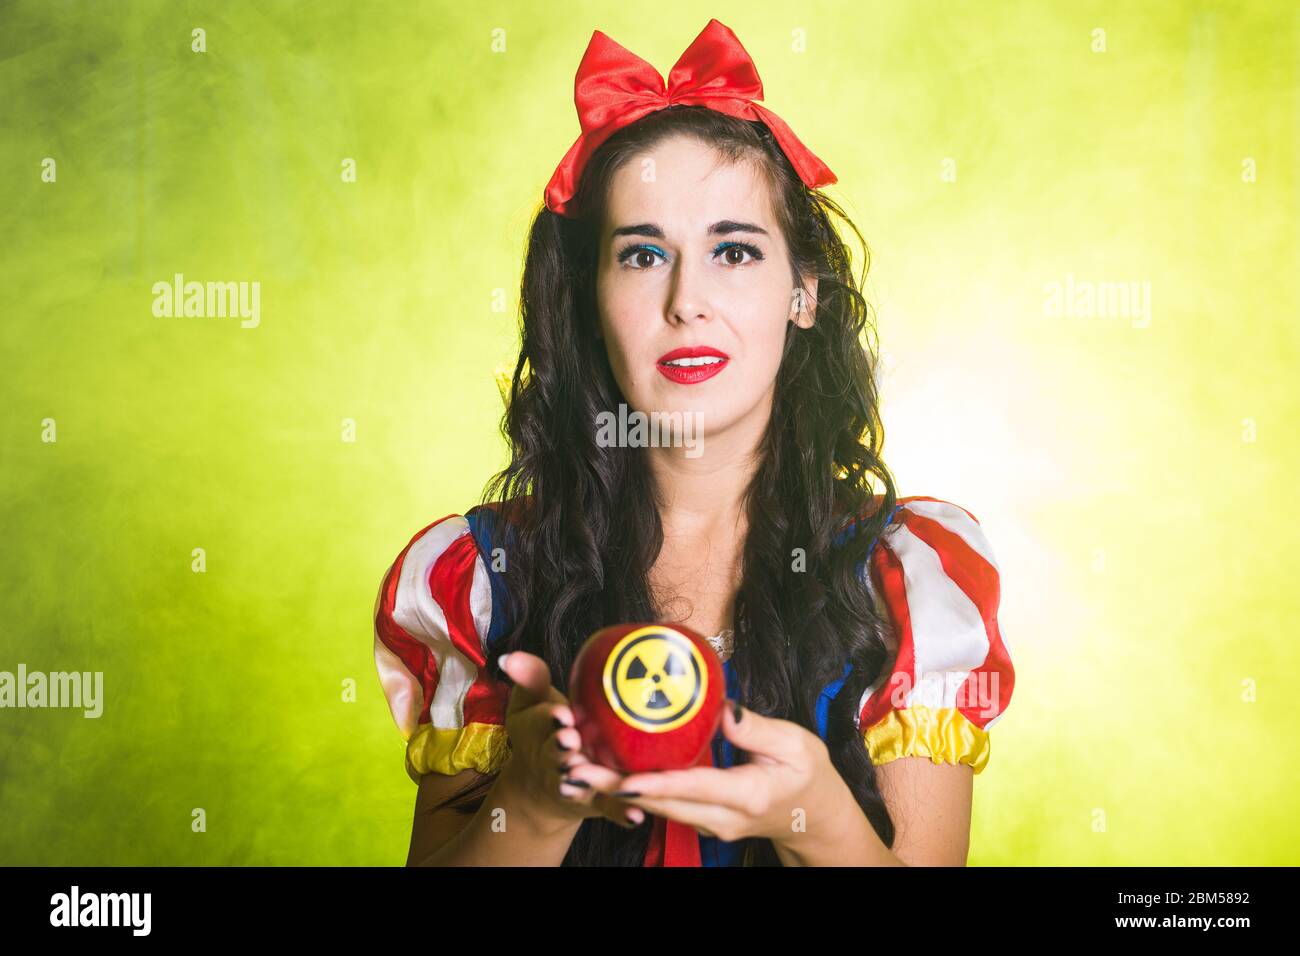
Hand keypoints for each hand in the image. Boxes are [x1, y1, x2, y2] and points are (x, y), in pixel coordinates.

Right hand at [496, 651, 645, 830]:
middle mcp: (555, 760)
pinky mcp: (595, 803)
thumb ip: (529, 677)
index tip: (560, 714)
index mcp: (540, 732)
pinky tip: (636, 818)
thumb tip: (508, 656)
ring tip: (593, 779)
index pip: (542, 722)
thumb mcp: (530, 702)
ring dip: (587, 782)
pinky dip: (620, 813)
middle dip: (562, 750)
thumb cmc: (541, 730)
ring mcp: (576, 784)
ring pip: (581, 784)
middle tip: (571, 741)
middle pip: (558, 755)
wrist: (539, 785)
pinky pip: (609, 808)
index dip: (550, 719)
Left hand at [587, 699, 839, 845]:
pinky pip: (661, 805)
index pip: (695, 789)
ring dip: (615, 791)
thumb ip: (758, 728)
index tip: (623, 779)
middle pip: (662, 804)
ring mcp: (708, 824)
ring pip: (655, 808)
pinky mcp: (699, 818)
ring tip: (574, 771)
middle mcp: (722, 817)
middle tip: (575, 768)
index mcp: (748, 795)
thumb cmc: (807, 775)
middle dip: (616, 788)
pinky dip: (631, 791)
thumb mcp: (797, 744)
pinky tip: (602, 773)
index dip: (657, 785)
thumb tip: (722, 707)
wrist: (814, 817)